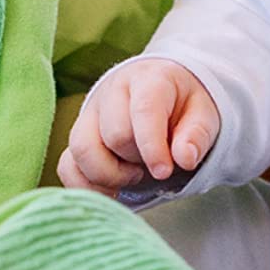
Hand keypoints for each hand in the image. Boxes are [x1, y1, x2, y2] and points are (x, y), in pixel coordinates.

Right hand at [57, 57, 221, 194]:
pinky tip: (111, 190)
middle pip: (114, 134)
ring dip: (109, 174)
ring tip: (133, 175)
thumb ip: (197, 135)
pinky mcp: (79, 136)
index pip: (143, 110)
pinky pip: (66, 165)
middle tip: (156, 162)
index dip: (152, 146)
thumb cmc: (183, 105)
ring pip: (82, 149)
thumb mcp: (203, 113)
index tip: (163, 172)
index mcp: (147, 79)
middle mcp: (111, 92)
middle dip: (138, 159)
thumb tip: (184, 158)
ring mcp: (89, 114)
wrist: (162, 93)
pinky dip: (85, 186)